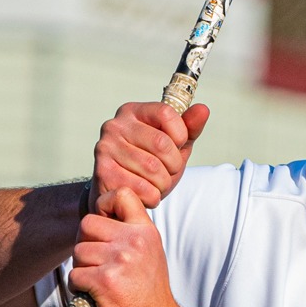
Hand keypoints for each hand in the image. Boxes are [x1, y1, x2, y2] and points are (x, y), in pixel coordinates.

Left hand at [69, 188, 187, 306]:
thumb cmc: (149, 293)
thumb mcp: (150, 253)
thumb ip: (131, 233)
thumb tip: (101, 218)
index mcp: (146, 231)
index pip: (121, 195)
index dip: (103, 204)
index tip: (103, 221)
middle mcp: (134, 241)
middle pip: (87, 224)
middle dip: (85, 243)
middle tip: (97, 262)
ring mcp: (120, 260)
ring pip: (78, 252)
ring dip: (82, 268)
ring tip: (99, 281)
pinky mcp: (105, 281)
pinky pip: (75, 275)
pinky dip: (79, 287)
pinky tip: (94, 294)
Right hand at [93, 101, 210, 209]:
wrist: (121, 194)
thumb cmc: (150, 165)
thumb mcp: (174, 145)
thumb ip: (189, 128)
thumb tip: (203, 109)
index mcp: (132, 112)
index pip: (166, 113)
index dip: (180, 134)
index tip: (177, 146)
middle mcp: (114, 125)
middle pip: (161, 142)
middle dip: (174, 164)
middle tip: (169, 173)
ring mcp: (105, 148)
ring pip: (152, 168)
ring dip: (164, 183)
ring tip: (157, 185)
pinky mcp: (102, 172)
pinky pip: (142, 187)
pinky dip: (152, 196)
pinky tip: (146, 194)